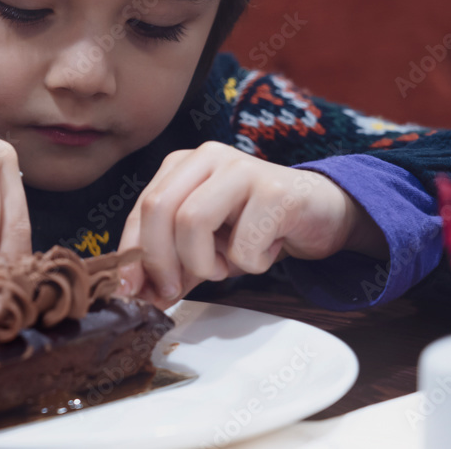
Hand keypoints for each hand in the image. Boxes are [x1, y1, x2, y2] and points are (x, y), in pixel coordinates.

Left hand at [116, 141, 386, 307]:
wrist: (320, 214)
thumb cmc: (255, 228)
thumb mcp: (206, 247)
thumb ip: (171, 266)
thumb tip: (136, 294)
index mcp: (182, 165)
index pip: (141, 208)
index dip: (132, 252)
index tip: (130, 290)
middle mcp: (207, 157)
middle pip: (159, 208)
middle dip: (160, 260)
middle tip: (172, 291)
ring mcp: (242, 168)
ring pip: (193, 221)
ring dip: (204, 262)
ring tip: (227, 266)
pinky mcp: (276, 190)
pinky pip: (243, 243)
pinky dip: (250, 263)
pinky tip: (266, 251)